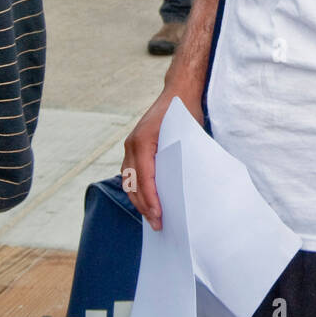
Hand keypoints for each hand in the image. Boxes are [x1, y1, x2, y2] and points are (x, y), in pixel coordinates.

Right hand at [122, 87, 203, 229]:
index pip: (144, 176)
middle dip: (144, 205)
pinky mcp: (134, 148)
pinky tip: (147, 202)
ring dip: (138, 200)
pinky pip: (131, 173)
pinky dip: (137, 189)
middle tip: (157, 224)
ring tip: (152, 218)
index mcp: (143, 140)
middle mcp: (132, 144)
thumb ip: (182, 158)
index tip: (158, 215)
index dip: (150, 198)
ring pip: (128, 180)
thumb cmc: (186, 113)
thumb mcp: (187, 135)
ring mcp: (131, 145)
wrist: (178, 92)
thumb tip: (186, 187)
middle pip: (132, 182)